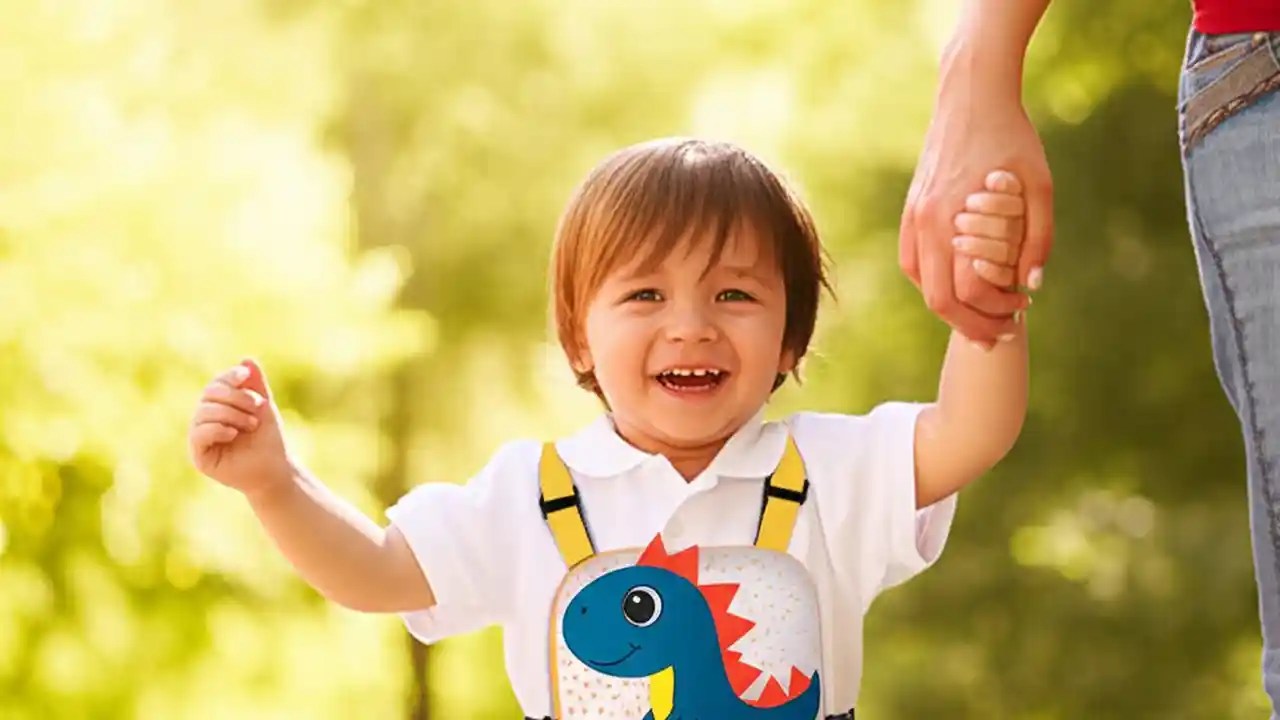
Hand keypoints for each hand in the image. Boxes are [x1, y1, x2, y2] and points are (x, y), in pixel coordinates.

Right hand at [188, 359, 291, 497]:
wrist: (275, 469)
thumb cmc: (269, 439)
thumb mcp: (263, 407)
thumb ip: (255, 385)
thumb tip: (246, 359)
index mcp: (218, 407)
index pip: (216, 384)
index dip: (228, 376)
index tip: (245, 375)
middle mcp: (204, 420)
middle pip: (209, 394)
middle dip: (236, 396)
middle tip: (258, 407)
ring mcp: (199, 437)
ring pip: (204, 412)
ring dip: (232, 414)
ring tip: (251, 424)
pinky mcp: (198, 455)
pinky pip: (199, 433)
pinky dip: (217, 428)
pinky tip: (234, 433)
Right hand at [900, 86, 1051, 343]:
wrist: (970, 96)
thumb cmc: (1011, 137)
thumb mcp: (1039, 186)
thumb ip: (1038, 238)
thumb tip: (1031, 285)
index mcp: (952, 220)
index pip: (962, 293)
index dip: (991, 312)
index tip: (1021, 310)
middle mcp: (925, 223)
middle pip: (936, 299)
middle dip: (969, 323)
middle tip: (1000, 332)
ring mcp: (913, 217)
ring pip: (921, 283)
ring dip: (950, 304)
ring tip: (983, 310)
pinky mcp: (912, 210)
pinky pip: (914, 261)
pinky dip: (935, 280)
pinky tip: (961, 280)